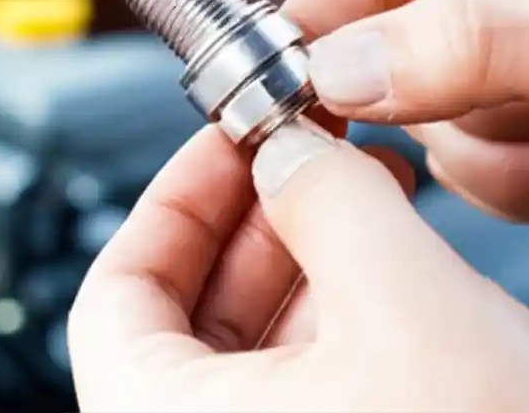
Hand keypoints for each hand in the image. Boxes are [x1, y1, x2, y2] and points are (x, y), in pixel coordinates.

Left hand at [68, 124, 528, 410]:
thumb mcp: (410, 309)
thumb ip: (334, 203)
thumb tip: (293, 148)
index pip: (118, 289)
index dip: (179, 194)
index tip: (231, 140)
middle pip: (188, 314)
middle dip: (258, 215)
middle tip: (309, 151)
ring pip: (254, 353)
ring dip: (306, 260)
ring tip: (363, 194)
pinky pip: (305, 391)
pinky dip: (338, 321)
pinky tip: (390, 271)